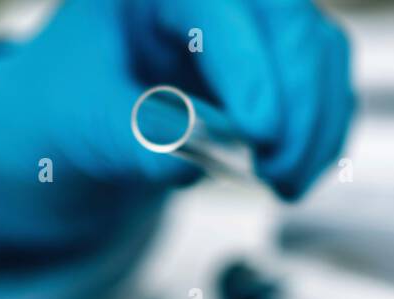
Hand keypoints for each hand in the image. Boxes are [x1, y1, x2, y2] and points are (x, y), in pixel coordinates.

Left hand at [0, 0, 353, 261]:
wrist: (79, 125)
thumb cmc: (67, 109)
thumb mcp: (81, 125)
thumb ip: (130, 138)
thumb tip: (180, 160)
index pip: (217, 4)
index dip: (247, 64)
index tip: (259, 133)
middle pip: (286, 19)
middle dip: (297, 103)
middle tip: (278, 174)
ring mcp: (251, 18)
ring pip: (318, 49)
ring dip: (317, 125)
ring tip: (284, 186)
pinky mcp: (280, 56)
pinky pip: (326, 83)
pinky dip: (323, 133)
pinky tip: (297, 176)